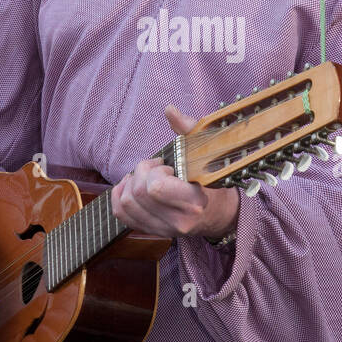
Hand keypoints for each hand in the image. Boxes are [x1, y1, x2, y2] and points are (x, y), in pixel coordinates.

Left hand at [111, 105, 239, 241]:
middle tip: (157, 168)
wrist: (221, 214)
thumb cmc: (215, 179)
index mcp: (193, 202)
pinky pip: (121, 214)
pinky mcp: (152, 231)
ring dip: (132, 183)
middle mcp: (177, 221)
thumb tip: (170, 110)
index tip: (168, 166)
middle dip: (142, 172)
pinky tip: (133, 185)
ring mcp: (163, 229)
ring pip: (126, 203)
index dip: (154, 171)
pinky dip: (120, 195)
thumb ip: (189, 129)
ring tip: (148, 177)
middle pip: (137, 193)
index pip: (155, 188)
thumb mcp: (208, 151)